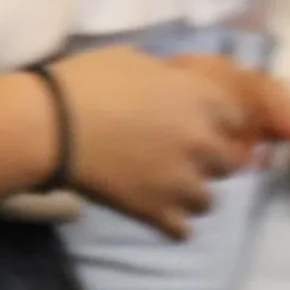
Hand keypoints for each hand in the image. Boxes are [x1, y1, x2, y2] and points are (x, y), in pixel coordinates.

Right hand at [53, 46, 289, 240]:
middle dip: (209, 158)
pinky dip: (171, 222)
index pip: (238, 118)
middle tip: (181, 153)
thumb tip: (173, 86)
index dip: (220, 121)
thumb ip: (167, 78)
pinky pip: (183, 230)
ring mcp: (182, 182)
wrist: (52, 126)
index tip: (202, 121)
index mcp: (199, 99)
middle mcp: (201, 142)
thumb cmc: (87, 81)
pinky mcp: (157, 212)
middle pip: (230, 162)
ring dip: (191, 192)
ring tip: (166, 185)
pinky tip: (155, 209)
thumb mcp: (134, 59)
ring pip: (209, 200)